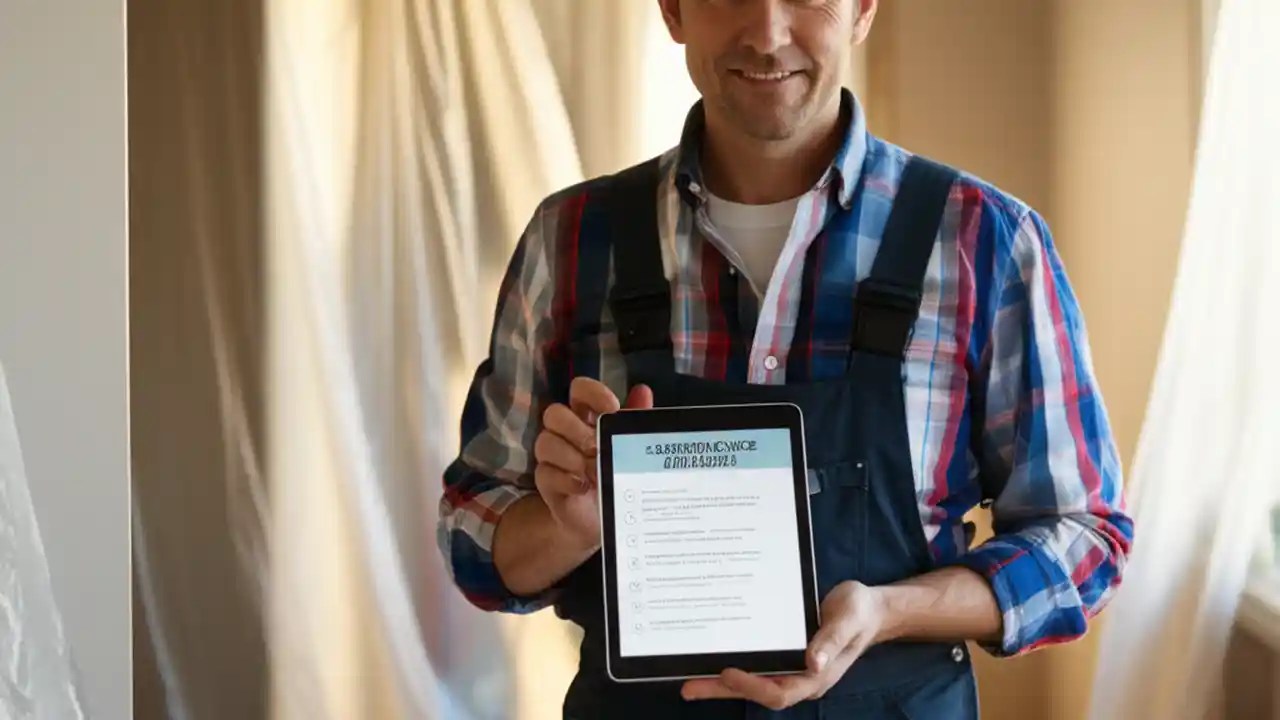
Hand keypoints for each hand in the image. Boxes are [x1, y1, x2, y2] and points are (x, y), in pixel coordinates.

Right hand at [535, 377, 652, 552]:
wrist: (604, 518)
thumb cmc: (616, 476)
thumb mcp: (631, 448)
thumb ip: (635, 421)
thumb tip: (643, 391)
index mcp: (587, 417)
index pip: (579, 390)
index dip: (591, 393)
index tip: (612, 409)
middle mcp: (565, 432)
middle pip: (554, 413)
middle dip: (576, 429)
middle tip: (597, 447)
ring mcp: (552, 457)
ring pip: (545, 442)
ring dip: (571, 456)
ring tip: (594, 471)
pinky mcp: (546, 481)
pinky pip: (545, 473)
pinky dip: (566, 478)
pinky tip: (584, 486)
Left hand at [681, 581, 888, 709]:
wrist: (869, 609)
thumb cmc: (859, 613)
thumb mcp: (848, 620)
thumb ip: (831, 641)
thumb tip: (811, 663)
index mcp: (816, 675)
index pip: (780, 692)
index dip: (752, 686)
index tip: (727, 672)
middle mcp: (800, 676)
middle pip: (757, 691)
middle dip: (722, 690)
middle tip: (688, 686)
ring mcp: (792, 668)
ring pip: (752, 680)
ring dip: (721, 681)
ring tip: (689, 677)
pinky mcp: (785, 656)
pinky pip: (756, 665)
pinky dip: (734, 664)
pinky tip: (713, 656)